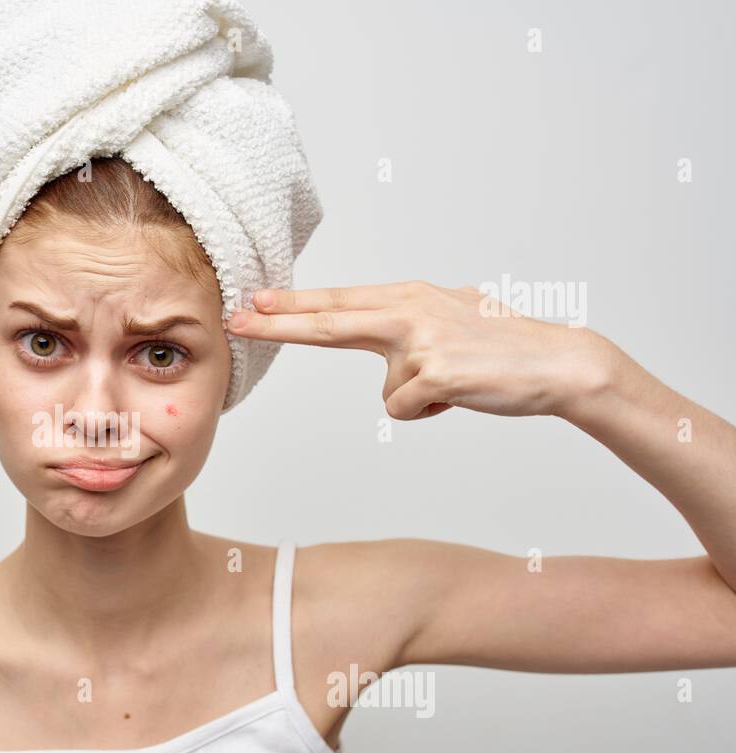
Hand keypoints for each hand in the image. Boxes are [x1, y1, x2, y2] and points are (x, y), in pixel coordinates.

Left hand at [226, 281, 618, 419]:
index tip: (251, 302)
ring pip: (387, 392)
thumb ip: (409, 323)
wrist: (557, 363)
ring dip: (417, 399)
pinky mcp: (435, 373)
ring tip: (457, 383)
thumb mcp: (449, 320)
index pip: (336, 304)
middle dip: (278, 323)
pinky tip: (462, 395)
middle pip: (329, 322)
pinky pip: (407, 410)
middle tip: (236, 318)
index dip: (291, 306)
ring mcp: (420, 341)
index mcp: (408, 298)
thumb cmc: (501, 348)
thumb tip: (386, 335)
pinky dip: (431, 413)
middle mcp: (408, 312)